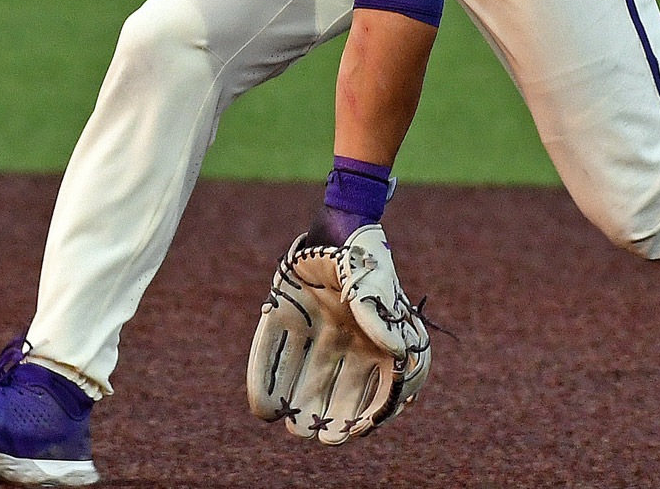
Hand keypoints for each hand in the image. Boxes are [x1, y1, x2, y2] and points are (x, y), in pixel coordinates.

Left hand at [246, 224, 431, 444]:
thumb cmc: (364, 255)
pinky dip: (269, 380)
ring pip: (310, 382)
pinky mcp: (286, 321)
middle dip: (332, 420)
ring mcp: (317, 336)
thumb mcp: (375, 283)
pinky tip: (261, 403)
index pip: (380, 392)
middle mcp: (348, 346)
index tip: (353, 431)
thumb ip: (379, 316)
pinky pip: (276, 356)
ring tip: (292, 429)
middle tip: (319, 437)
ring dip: (303, 407)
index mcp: (378, 345)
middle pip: (344, 395)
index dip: (368, 416)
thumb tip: (398, 354)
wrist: (335, 222)